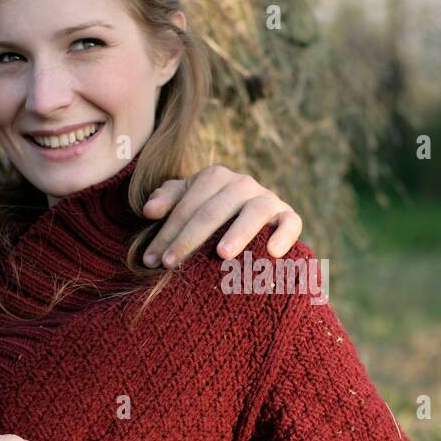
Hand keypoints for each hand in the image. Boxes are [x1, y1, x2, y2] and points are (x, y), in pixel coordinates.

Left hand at [140, 164, 302, 267]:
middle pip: (213, 210)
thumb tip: (150, 211)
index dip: (166, 232)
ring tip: (222, 255)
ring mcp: (267, 199)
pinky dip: (284, 235)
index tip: (150, 259)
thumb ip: (167, 200)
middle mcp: (242, 184)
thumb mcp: (186, 202)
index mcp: (215, 177)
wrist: (254, 217)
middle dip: (189, 238)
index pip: (186, 205)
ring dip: (238, 233)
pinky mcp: (288, 215)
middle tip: (170, 264)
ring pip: (253, 212)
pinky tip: (273, 252)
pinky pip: (291, 223)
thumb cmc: (210, 213)